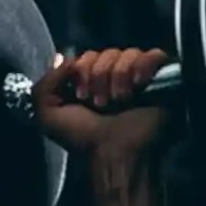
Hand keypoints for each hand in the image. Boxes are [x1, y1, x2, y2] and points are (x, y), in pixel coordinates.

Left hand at [32, 48, 172, 162]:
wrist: (113, 153)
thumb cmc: (82, 137)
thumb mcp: (47, 115)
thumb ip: (44, 84)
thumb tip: (62, 57)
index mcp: (89, 83)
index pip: (86, 55)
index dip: (80, 70)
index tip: (80, 96)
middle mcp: (114, 78)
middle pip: (106, 52)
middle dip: (98, 76)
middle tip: (99, 103)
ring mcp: (139, 78)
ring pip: (129, 53)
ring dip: (118, 77)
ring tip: (118, 102)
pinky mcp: (162, 80)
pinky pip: (155, 55)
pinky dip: (144, 66)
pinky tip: (137, 86)